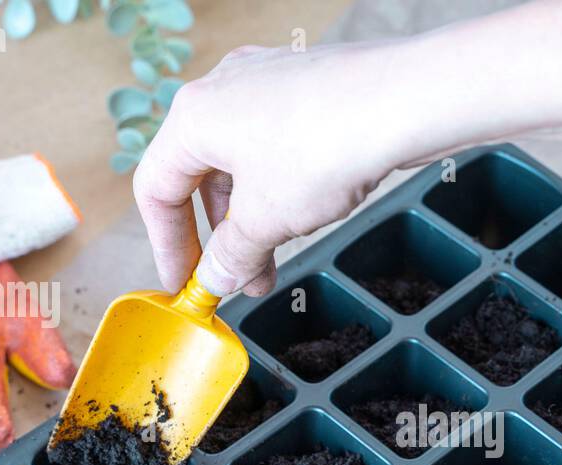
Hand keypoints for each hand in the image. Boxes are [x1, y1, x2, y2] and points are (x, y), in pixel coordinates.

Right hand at [133, 42, 418, 297]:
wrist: (404, 100)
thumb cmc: (324, 148)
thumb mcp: (266, 220)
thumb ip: (232, 254)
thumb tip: (216, 278)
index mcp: (193, 117)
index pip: (156, 189)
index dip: (167, 245)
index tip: (184, 284)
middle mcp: (224, 90)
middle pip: (201, 176)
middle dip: (221, 238)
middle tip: (241, 281)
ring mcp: (268, 83)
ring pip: (243, 163)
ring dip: (254, 219)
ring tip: (275, 264)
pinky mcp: (308, 89)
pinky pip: (277, 147)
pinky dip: (280, 189)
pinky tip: (305, 217)